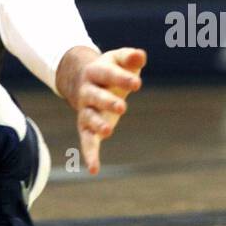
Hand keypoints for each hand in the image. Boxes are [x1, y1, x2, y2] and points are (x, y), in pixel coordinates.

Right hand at [56, 46, 145, 174]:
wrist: (83, 80)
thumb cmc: (109, 70)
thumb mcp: (118, 60)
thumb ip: (130, 57)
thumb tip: (141, 55)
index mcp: (95, 72)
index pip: (108, 74)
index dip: (122, 78)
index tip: (138, 82)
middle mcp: (86, 92)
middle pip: (95, 96)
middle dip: (107, 101)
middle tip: (122, 107)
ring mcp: (85, 110)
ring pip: (89, 118)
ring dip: (97, 124)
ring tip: (108, 131)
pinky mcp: (87, 127)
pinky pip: (87, 141)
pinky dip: (89, 154)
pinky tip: (94, 169)